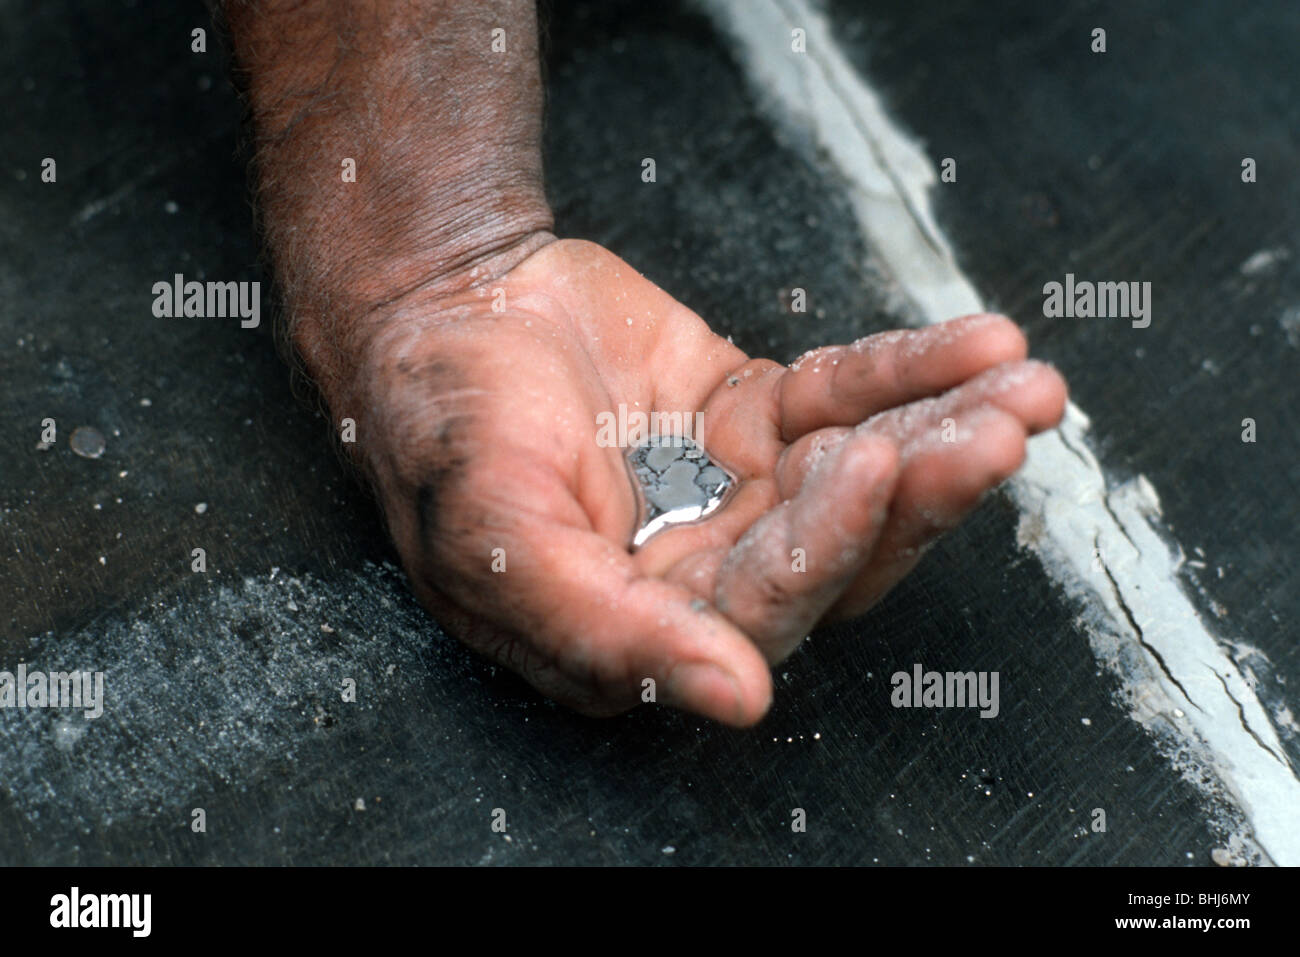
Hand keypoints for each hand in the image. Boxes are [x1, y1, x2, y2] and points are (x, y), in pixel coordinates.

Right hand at [353, 238, 1066, 725]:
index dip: (824, 545)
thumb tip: (734, 700)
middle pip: (842, 546)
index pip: (763, 605)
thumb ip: (603, 628)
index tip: (869, 468)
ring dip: (944, 430)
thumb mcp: (495, 531)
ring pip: (862, 469)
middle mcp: (704, 567)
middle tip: (997, 428)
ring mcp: (738, 488)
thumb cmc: (437, 426)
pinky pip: (847, 394)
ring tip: (1023, 384)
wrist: (437, 306)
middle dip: (921, 488)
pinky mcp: (758, 415)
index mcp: (644, 621)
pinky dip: (910, 370)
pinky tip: (976, 343)